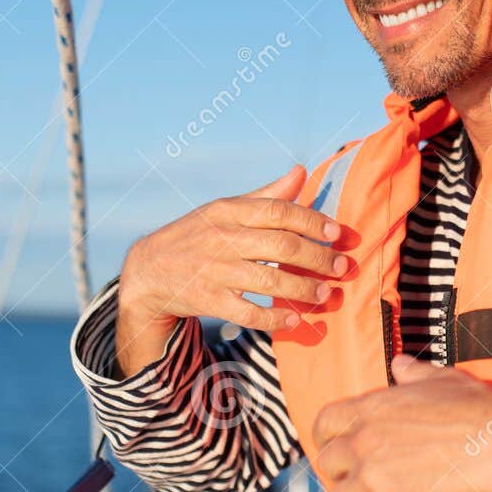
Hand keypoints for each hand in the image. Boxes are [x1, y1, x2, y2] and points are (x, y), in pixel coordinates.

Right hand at [115, 166, 349, 376]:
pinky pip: (248, 312)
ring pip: (269, 280)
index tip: (338, 233)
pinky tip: (296, 320)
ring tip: (327, 294)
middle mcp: (223, 238)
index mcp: (230, 211)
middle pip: (282, 245)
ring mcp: (215, 270)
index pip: (280, 211)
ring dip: (304, 289)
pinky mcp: (209, 300)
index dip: (313, 221)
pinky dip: (274, 318)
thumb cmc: (198, 235)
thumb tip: (302, 171)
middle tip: (342, 267)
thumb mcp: (225, 209)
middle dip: (318, 257)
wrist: (148, 271)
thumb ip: (266, 195)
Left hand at [312, 353, 491, 491]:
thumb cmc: (483, 412)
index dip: (328, 440)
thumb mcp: (445, 380)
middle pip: (327, 466)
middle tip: (362, 483)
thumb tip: (399, 365)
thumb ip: (415, 373)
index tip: (338, 449)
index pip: (325, 424)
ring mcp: (373, 480)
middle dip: (342, 476)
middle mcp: (364, 442)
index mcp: (373, 408)